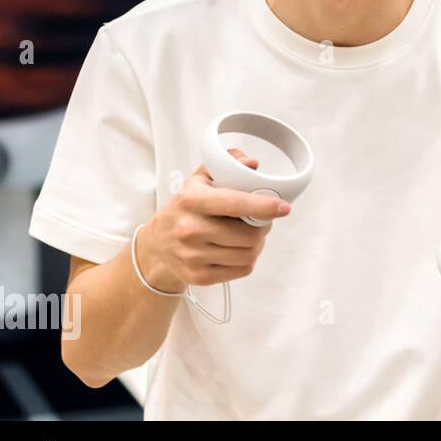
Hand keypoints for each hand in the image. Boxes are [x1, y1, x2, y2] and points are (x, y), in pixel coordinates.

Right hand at [134, 148, 288, 291]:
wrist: (157, 244)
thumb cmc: (186, 208)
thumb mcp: (200, 179)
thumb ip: (227, 164)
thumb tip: (252, 163)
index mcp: (192, 200)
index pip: (235, 203)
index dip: (264, 206)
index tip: (283, 207)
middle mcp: (190, 229)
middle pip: (249, 234)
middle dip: (262, 227)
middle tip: (260, 222)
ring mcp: (193, 256)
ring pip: (249, 253)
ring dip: (257, 244)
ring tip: (248, 235)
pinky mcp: (199, 276)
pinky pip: (243, 269)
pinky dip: (248, 259)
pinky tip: (237, 249)